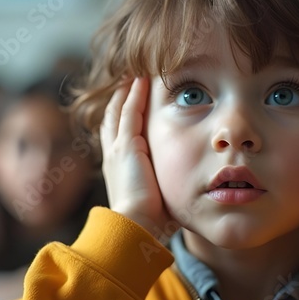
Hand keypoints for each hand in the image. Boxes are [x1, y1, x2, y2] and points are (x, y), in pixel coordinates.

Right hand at [100, 77, 178, 239]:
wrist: (135, 226)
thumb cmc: (148, 222)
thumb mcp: (155, 200)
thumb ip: (165, 189)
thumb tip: (186, 193)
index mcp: (118, 168)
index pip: (116, 134)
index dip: (121, 116)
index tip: (130, 102)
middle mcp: (113, 155)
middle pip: (112, 116)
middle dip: (120, 97)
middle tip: (129, 79)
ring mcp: (117, 148)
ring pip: (119, 109)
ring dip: (127, 90)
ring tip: (136, 73)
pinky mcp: (126, 145)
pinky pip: (129, 111)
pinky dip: (134, 94)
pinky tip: (142, 79)